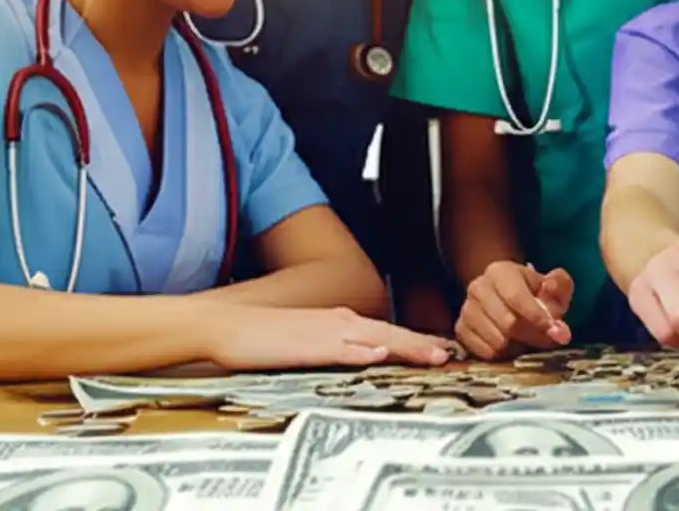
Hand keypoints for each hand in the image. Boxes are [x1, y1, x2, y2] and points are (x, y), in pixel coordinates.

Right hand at [208, 306, 452, 369]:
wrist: (227, 327)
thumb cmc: (264, 337)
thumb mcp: (309, 342)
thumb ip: (338, 347)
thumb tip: (369, 354)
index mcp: (341, 322)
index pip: (387, 332)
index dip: (415, 341)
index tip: (440, 350)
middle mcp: (340, 322)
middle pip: (390, 333)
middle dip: (422, 344)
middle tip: (451, 355)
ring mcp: (325, 333)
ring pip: (375, 338)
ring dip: (406, 346)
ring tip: (433, 355)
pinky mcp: (307, 346)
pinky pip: (340, 350)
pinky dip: (361, 351)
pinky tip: (379, 354)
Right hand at [455, 262, 572, 360]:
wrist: (508, 300)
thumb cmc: (535, 294)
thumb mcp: (553, 287)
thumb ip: (559, 285)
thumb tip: (550, 290)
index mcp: (500, 272)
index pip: (516, 297)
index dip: (538, 317)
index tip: (556, 331)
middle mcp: (478, 287)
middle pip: (508, 323)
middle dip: (533, 335)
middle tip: (547, 339)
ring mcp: (466, 309)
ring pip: (497, 341)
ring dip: (518, 347)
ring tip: (526, 339)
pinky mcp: (461, 330)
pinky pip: (484, 352)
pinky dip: (502, 355)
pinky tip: (510, 345)